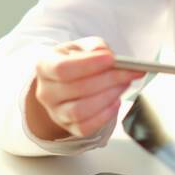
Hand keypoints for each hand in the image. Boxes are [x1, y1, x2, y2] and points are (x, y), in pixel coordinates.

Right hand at [28, 37, 144, 140]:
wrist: (66, 84)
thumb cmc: (75, 62)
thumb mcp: (82, 47)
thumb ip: (95, 47)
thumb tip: (105, 54)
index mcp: (45, 66)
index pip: (62, 68)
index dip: (88, 64)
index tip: (111, 59)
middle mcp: (46, 91)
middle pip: (77, 88)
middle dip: (108, 79)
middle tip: (129, 72)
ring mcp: (55, 112)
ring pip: (80, 111)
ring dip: (108, 97)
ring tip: (123, 85)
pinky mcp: (69, 127)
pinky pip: (86, 127)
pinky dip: (105, 115)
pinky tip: (115, 101)